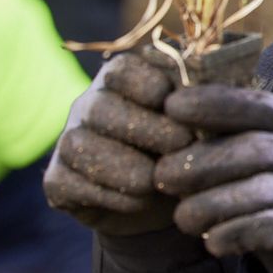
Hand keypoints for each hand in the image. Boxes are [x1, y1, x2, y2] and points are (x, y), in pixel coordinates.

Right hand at [44, 53, 194, 235]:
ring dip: (125, 167)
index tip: (178, 105)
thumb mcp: (203, 124)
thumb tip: (215, 91)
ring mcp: (68, 141)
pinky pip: (69, 183)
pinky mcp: (57, 180)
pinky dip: (109, 195)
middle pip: (99, 107)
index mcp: (123, 79)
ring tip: (160, 181)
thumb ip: (205, 101)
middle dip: (146, 130)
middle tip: (182, 147)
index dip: (149, 85)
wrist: (164, 203)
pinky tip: (139, 200)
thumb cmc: (188, 150)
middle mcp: (89, 104)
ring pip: (79, 145)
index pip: (122, 69)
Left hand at [155, 85, 272, 272]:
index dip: (215, 103)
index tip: (171, 106)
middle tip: (163, 177)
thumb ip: (241, 153)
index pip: (262, 105)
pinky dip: (235, 233)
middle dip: (202, 161)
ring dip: (211, 204)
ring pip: (261, 189)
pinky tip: (214, 243)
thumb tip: (178, 131)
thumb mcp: (271, 176)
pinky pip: (271, 226)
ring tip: (182, 219)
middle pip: (257, 147)